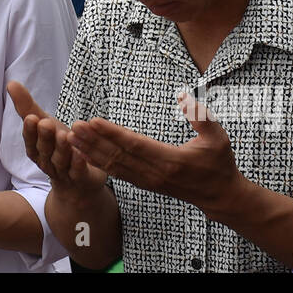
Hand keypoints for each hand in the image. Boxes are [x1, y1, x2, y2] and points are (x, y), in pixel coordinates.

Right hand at [7, 81, 108, 199]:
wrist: (78, 182)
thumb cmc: (58, 147)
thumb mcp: (45, 125)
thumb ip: (28, 107)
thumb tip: (11, 83)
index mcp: (36, 149)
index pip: (30, 140)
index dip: (30, 131)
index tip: (31, 118)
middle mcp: (47, 162)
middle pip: (44, 150)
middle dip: (44, 137)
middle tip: (46, 123)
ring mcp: (64, 172)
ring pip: (61, 161)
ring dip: (61, 149)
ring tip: (64, 135)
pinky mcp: (81, 179)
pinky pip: (78, 173)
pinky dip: (78, 165)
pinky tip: (81, 154)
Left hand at [66, 91, 241, 213]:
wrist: (220, 196)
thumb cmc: (219, 163)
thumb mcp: (218, 138)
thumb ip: (201, 116)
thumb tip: (184, 96)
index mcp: (170, 160)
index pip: (134, 144)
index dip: (112, 133)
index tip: (93, 121)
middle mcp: (155, 172)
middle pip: (118, 155)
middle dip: (93, 140)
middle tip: (73, 126)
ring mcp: (148, 181)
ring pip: (114, 165)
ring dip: (91, 152)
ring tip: (72, 138)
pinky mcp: (145, 184)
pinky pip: (118, 173)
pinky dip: (99, 163)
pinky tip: (85, 154)